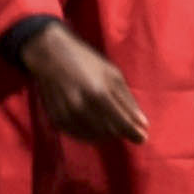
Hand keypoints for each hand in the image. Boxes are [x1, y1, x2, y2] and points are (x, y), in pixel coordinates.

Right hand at [15, 22, 151, 147]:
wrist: (50, 55)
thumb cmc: (86, 61)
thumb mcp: (112, 74)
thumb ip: (128, 100)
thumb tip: (143, 124)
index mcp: (99, 93)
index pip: (121, 123)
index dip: (134, 133)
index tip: (142, 138)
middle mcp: (82, 107)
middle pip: (109, 131)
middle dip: (120, 131)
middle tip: (125, 125)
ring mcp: (68, 114)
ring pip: (95, 136)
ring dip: (106, 133)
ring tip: (109, 121)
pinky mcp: (57, 119)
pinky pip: (79, 136)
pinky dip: (90, 134)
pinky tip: (95, 124)